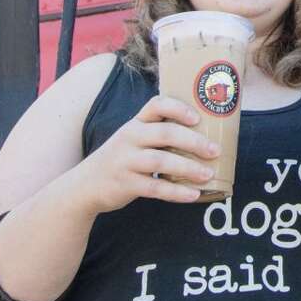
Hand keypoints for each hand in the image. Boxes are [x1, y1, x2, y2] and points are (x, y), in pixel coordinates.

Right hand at [65, 93, 217, 212]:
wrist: (85, 185)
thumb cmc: (122, 159)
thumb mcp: (133, 139)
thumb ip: (159, 134)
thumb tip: (206, 136)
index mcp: (135, 123)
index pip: (156, 105)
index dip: (178, 108)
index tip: (198, 118)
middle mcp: (129, 138)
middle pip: (164, 133)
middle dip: (193, 141)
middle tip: (215, 150)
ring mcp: (125, 161)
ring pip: (160, 161)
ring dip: (187, 168)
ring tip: (208, 174)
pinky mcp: (125, 184)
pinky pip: (154, 188)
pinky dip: (176, 192)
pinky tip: (193, 195)